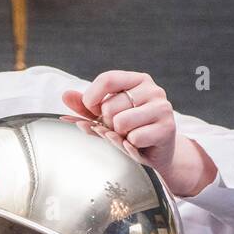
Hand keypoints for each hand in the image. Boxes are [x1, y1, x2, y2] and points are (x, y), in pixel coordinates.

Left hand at [62, 70, 216, 197]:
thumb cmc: (130, 131)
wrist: (157, 153)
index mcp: (137, 80)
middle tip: (121, 130)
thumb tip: (65, 95)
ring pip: (120, 123)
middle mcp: (152, 89)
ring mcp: (162, 107)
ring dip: (120, 136)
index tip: (92, 112)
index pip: (107, 79)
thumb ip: (85, 107)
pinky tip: (140, 145)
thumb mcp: (105, 117)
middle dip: (108, 124)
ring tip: (131, 136)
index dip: (92, 98)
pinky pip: (134, 138)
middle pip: (109, 107)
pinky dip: (131, 146)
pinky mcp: (167, 127)